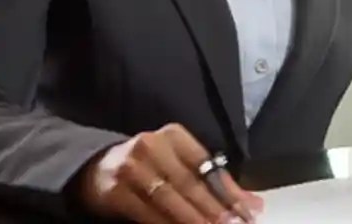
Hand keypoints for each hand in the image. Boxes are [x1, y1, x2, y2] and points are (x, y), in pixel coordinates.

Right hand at [77, 123, 264, 223]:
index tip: (250, 213)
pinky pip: (147, 214)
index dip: (229, 191)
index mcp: (173, 135)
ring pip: (170, 200)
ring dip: (194, 220)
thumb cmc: (149, 166)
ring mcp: (130, 168)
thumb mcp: (180, 163)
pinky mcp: (115, 192)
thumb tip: (255, 204)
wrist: (95, 168)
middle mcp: (151, 146)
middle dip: (215, 210)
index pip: (207, 165)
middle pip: (190, 183)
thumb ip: (216, 182)